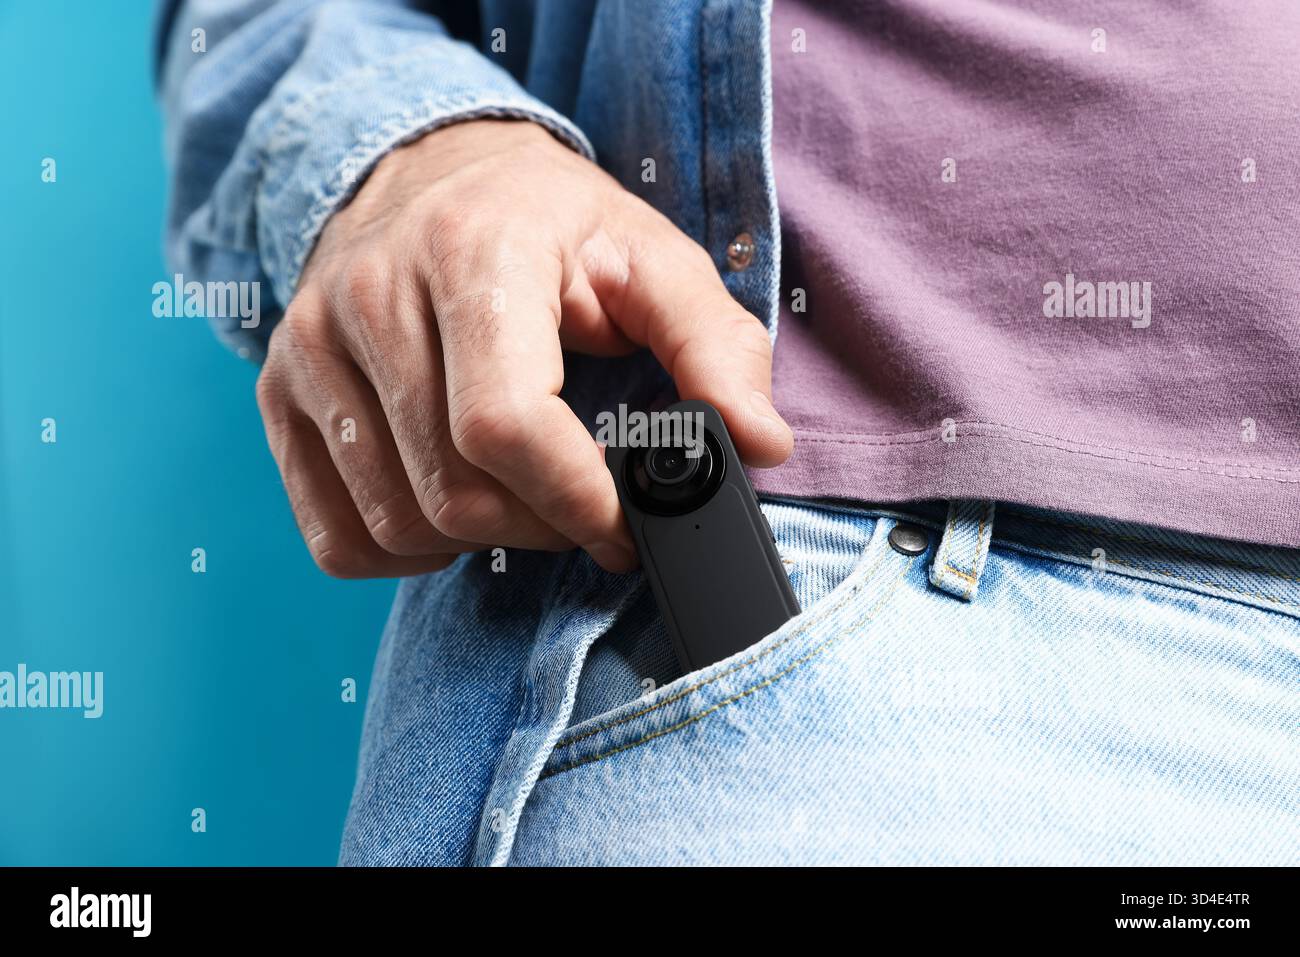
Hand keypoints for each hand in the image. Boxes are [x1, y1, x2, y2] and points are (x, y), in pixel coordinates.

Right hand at [256, 119, 792, 577]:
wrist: (429, 175)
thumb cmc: (551, 227)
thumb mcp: (652, 259)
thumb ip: (716, 348)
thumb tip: (757, 444)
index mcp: (471, 252)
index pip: (504, 423)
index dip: (576, 499)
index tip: (621, 525)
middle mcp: (369, 297)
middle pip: (454, 492)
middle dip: (542, 527)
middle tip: (586, 507)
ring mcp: (308, 351)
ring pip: (399, 524)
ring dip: (480, 541)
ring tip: (524, 494)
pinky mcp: (279, 398)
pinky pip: (338, 538)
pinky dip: (408, 551)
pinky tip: (452, 500)